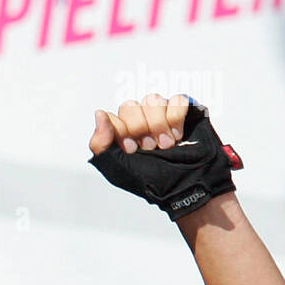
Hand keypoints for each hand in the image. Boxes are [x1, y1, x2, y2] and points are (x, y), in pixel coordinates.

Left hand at [88, 95, 239, 222]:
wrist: (186, 184)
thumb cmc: (152, 181)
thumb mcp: (117, 169)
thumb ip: (100, 144)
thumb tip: (99, 113)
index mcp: (121, 135)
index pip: (113, 118)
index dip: (122, 132)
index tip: (132, 150)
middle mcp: (139, 122)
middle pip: (130, 106)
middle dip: (141, 129)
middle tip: (151, 148)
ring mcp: (160, 115)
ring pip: (152, 100)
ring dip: (160, 125)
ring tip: (167, 145)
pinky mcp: (181, 111)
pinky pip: (176, 99)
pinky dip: (176, 118)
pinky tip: (179, 135)